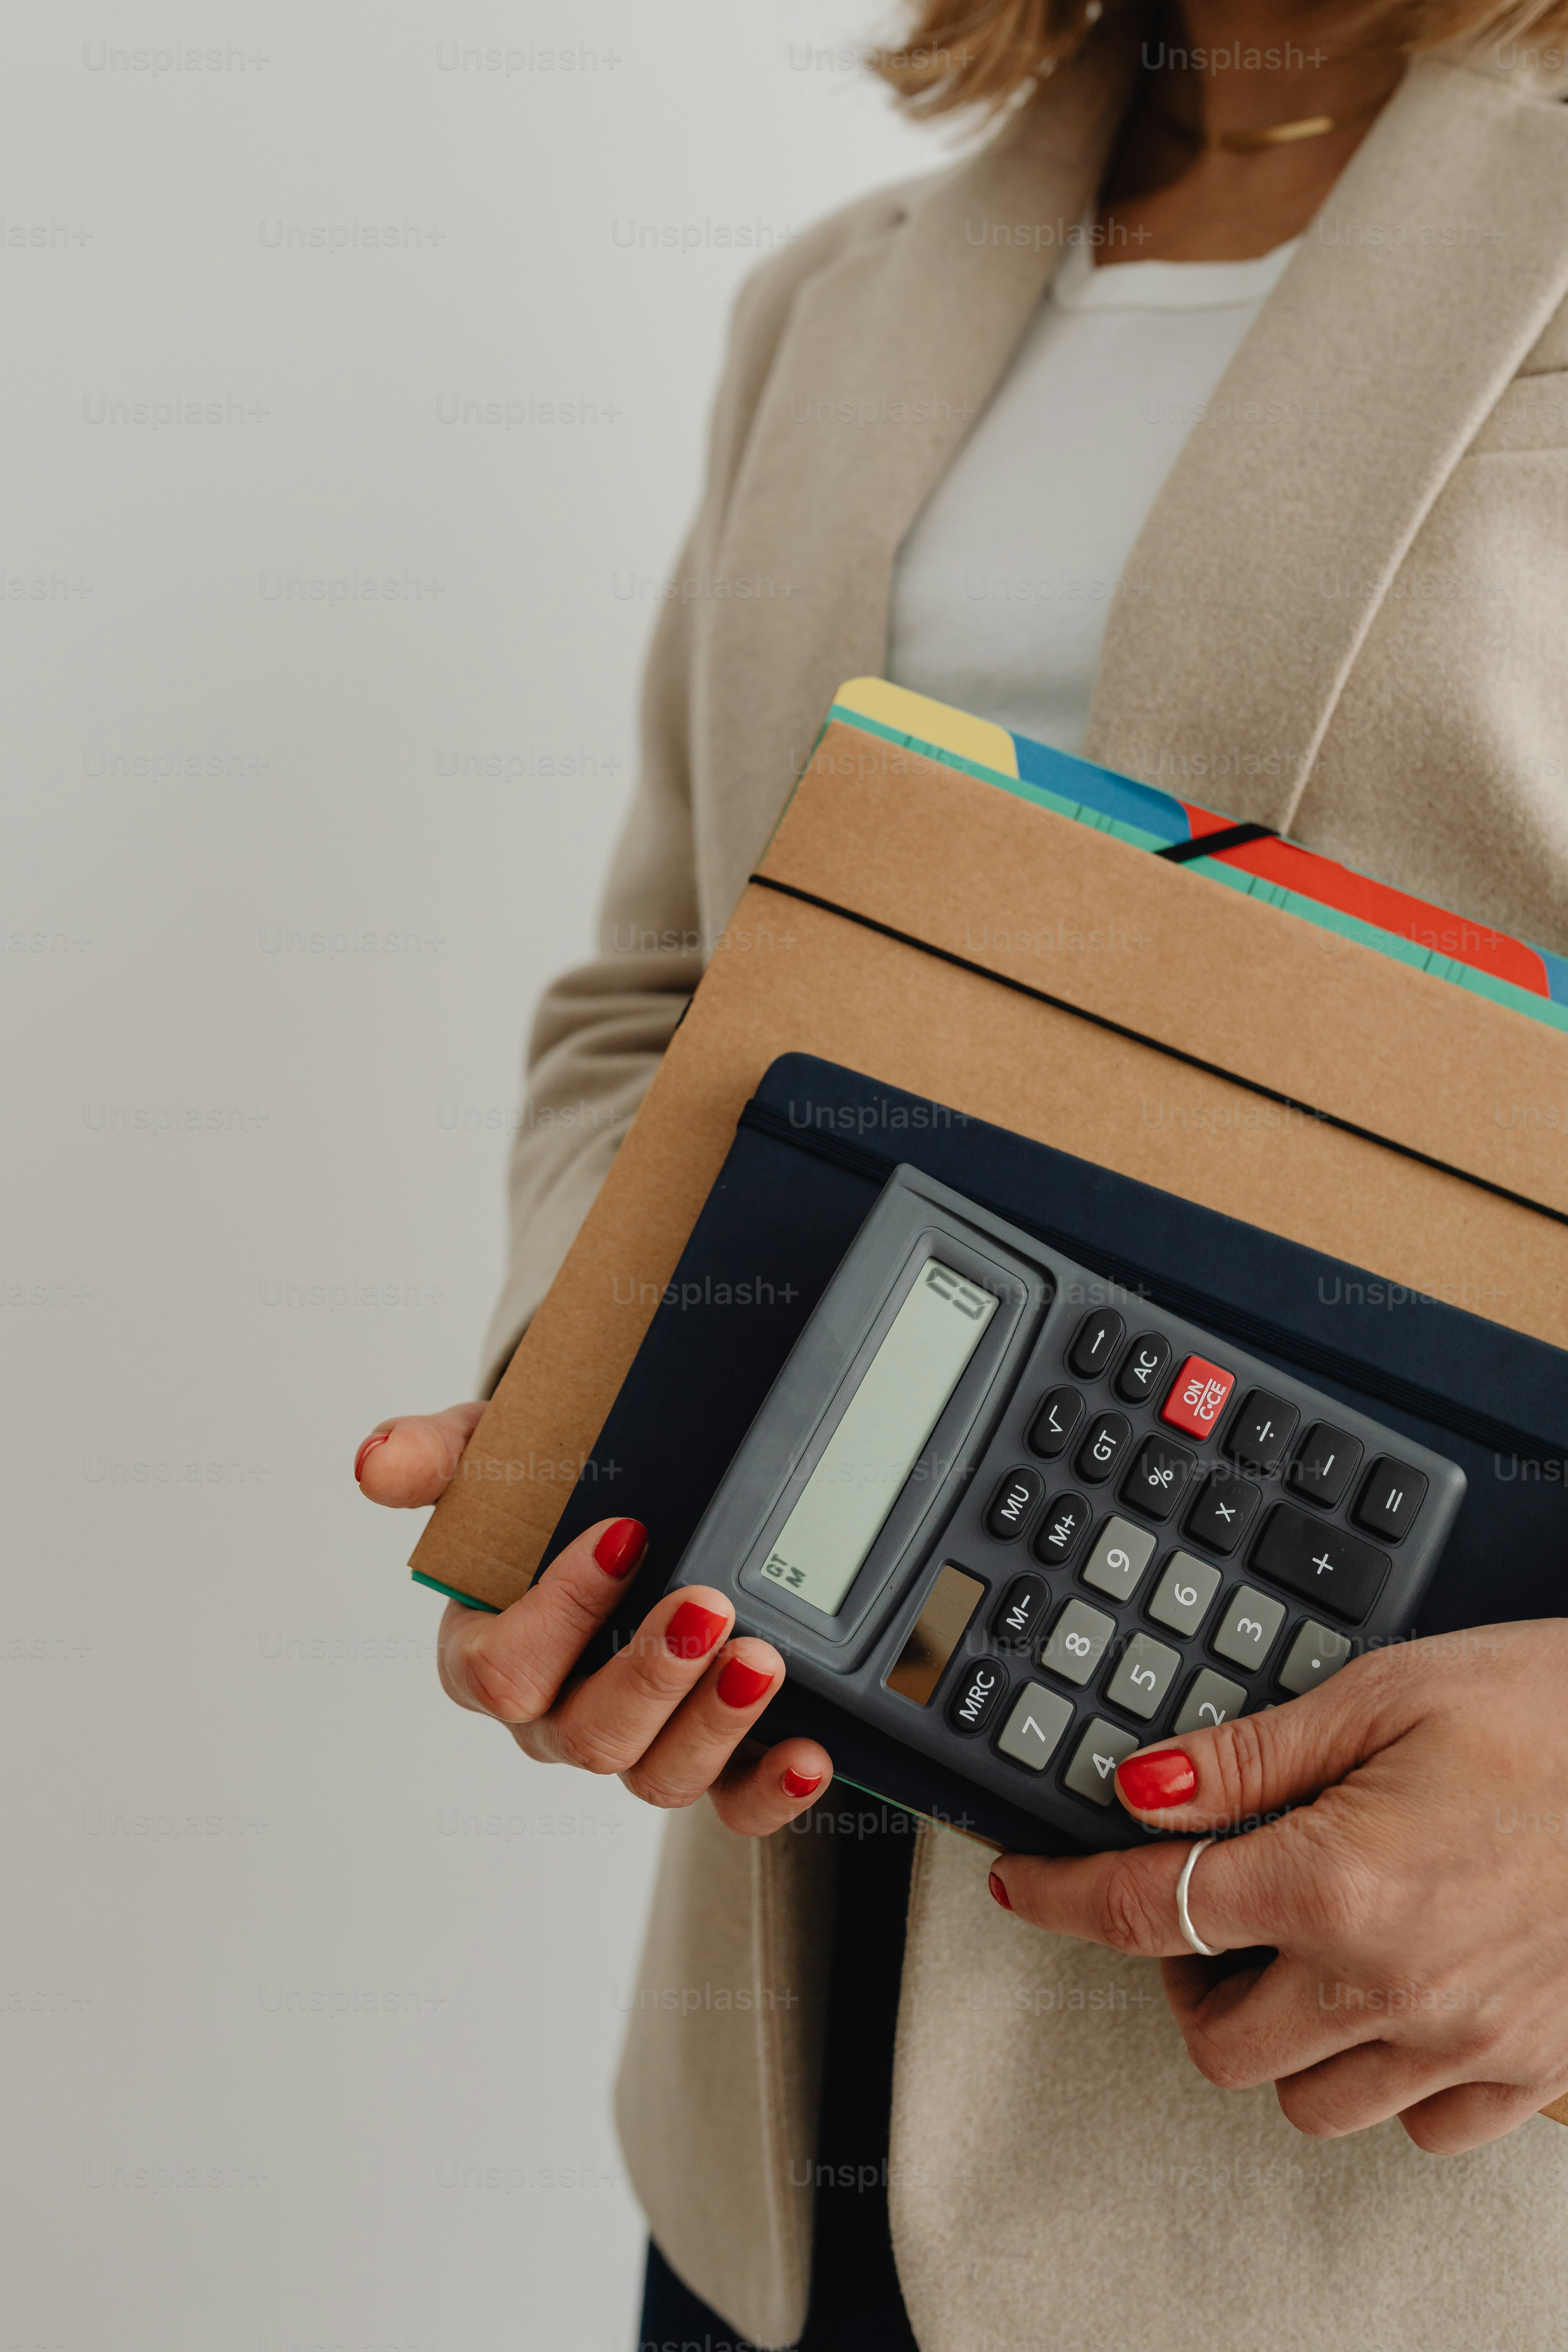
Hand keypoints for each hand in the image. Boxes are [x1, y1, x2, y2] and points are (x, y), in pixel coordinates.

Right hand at [355, 1405, 832, 1830]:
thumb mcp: (488, 1456)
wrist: (624, 1498)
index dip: (560, 1613)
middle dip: (650, 1674)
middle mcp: (555, 1716)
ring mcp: (634, 1743)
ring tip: (764, 1660)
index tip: (622, 1535)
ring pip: (658, 1776)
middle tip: (706, 1605)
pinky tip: (811, 1751)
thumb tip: (377, 1463)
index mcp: (488, 1655)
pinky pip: (733, 1805)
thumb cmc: (542, 1491)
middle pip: (588, 1735)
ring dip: (714, 1725)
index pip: (504, 1670)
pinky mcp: (708, 1760)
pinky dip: (772, 1790)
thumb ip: (434, 1456)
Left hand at [987, 1621, 1567, 2152]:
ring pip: (1311, 2100)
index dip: (1066, 1898)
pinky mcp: (1536, 2069)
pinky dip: (1386, 2077)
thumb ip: (1252, 1755)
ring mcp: (1471, 2042)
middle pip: (1219, 2038)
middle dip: (1186, 1978)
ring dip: (1281, 2035)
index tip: (1025, 1887)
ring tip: (1301, 1955)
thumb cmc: (1560, 1714)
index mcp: (1342, 1881)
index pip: (1153, 1910)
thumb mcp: (1388, 1694)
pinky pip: (1421, 2125)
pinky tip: (1396, 1999)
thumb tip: (1141, 1788)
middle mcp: (1397, 1983)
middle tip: (1206, 1906)